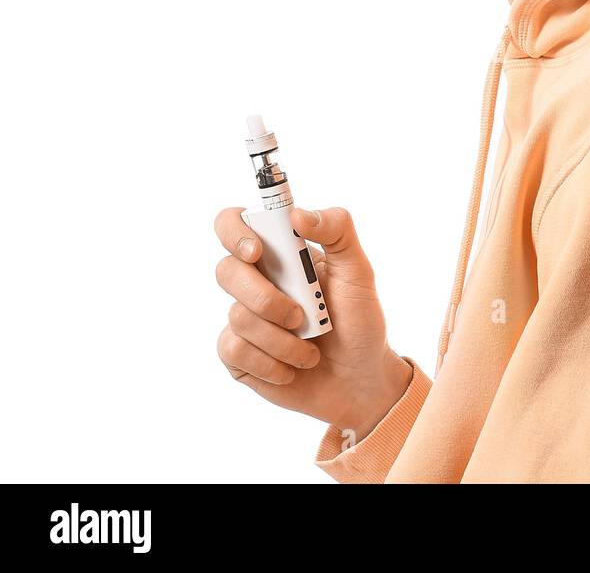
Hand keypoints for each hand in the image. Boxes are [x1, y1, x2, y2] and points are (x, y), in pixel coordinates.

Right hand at [214, 205, 412, 439]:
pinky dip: (271, 363)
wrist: (358, 379)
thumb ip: (338, 231)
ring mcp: (244, 317)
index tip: (256, 252)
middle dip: (265, 298)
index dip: (234, 231)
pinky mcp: (237, 354)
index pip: (235, 223)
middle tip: (299, 317)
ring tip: (310, 350)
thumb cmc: (359, 320)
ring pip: (238, 316)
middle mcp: (257, 281)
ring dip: (283, 340)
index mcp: (281, 253)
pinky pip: (233, 350)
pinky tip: (291, 369)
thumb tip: (298, 214)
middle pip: (226, 271)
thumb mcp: (358, 271)